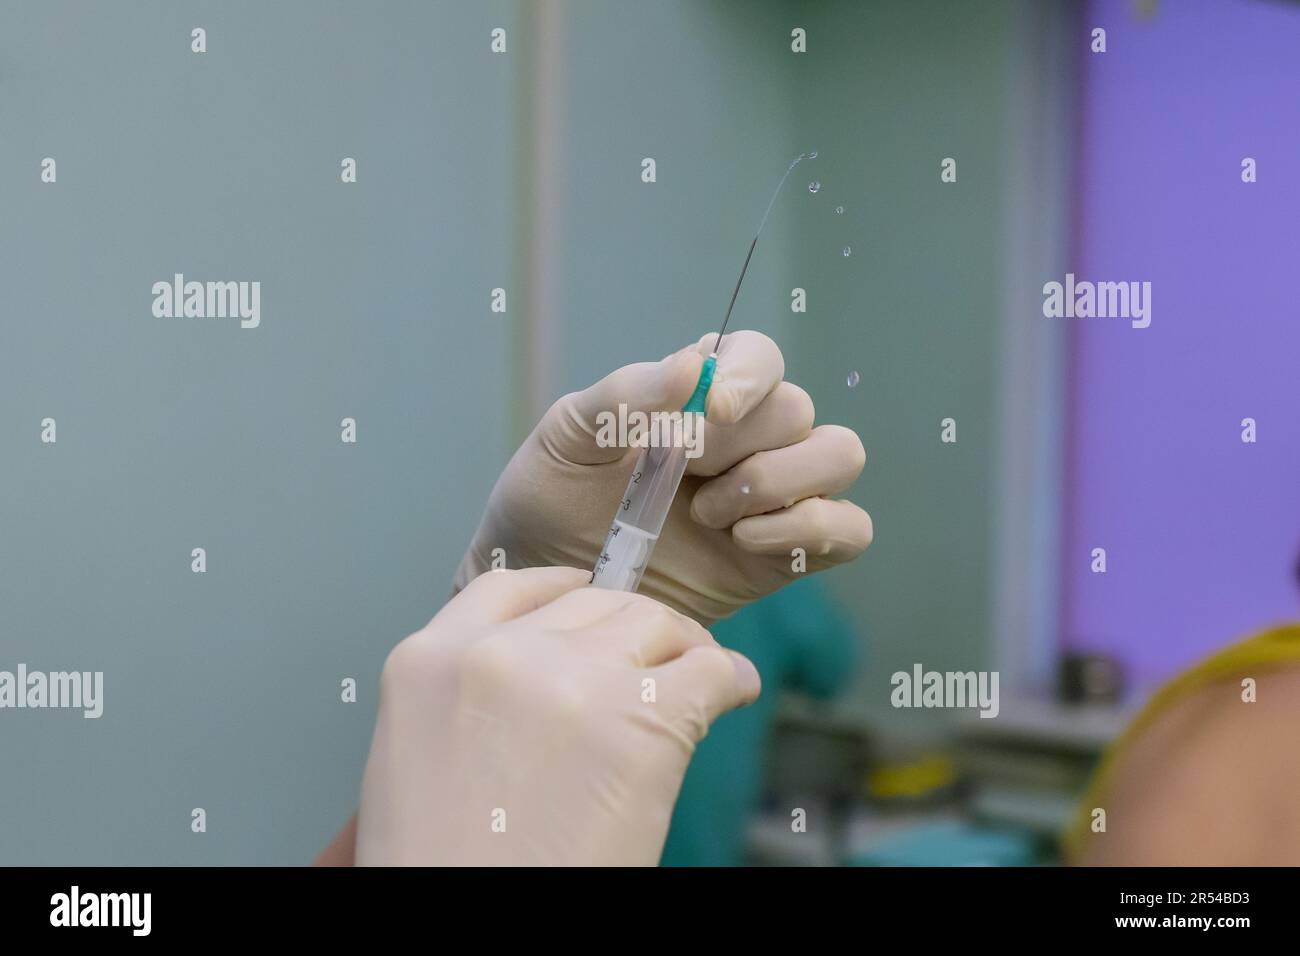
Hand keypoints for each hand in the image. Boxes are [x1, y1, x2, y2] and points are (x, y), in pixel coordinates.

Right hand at [354, 566, 760, 865]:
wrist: (464, 933)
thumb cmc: (445, 866)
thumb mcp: (418, 754)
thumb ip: (471, 695)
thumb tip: (546, 675)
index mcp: (430, 660)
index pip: (510, 587)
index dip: (561, 590)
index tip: (591, 598)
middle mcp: (500, 653)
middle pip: (592, 604)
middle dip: (631, 629)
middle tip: (660, 658)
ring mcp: (572, 681)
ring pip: (653, 624)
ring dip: (682, 648)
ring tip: (701, 677)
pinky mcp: (642, 722)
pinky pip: (710, 670)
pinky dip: (731, 679)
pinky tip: (734, 694)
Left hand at [454, 331, 872, 623]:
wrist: (549, 581)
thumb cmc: (552, 495)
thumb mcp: (569, 435)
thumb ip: (627, 394)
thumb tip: (694, 365)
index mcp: (700, 395)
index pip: (760, 355)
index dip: (751, 375)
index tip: (715, 409)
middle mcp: (747, 438)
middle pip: (798, 410)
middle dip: (742, 445)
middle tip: (682, 478)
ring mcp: (772, 496)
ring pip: (840, 455)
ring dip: (781, 482)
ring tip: (712, 515)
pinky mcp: (786, 554)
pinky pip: (850, 529)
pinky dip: (811, 529)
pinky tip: (743, 543)